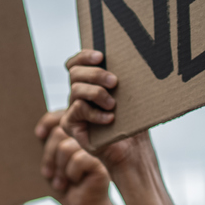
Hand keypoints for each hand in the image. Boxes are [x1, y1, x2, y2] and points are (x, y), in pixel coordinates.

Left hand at [35, 111, 112, 204]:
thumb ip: (48, 146)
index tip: (40, 135)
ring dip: (60, 169)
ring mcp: (94, 148)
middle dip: (49, 157)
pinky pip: (78, 159)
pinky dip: (72, 174)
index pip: (58, 118)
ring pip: (66, 147)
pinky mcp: (100, 160)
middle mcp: (85, 137)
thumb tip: (40, 132)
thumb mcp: (50, 164)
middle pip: (59, 133)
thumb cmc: (64, 185)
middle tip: (51, 175)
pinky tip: (78, 182)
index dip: (47, 122)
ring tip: (64, 182)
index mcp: (73, 134)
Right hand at [61, 50, 142, 168]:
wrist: (132, 149)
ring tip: (113, 104)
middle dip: (95, 74)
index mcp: (89, 83)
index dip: (84, 56)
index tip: (101, 56)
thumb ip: (124, 77)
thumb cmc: (134, 120)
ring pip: (76, 90)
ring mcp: (72, 109)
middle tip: (114, 82)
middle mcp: (78, 94)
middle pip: (75, 73)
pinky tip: (109, 118)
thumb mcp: (131, 94)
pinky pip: (78, 110)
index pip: (76, 63)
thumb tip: (134, 57)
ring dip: (97, 94)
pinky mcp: (70, 126)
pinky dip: (95, 113)